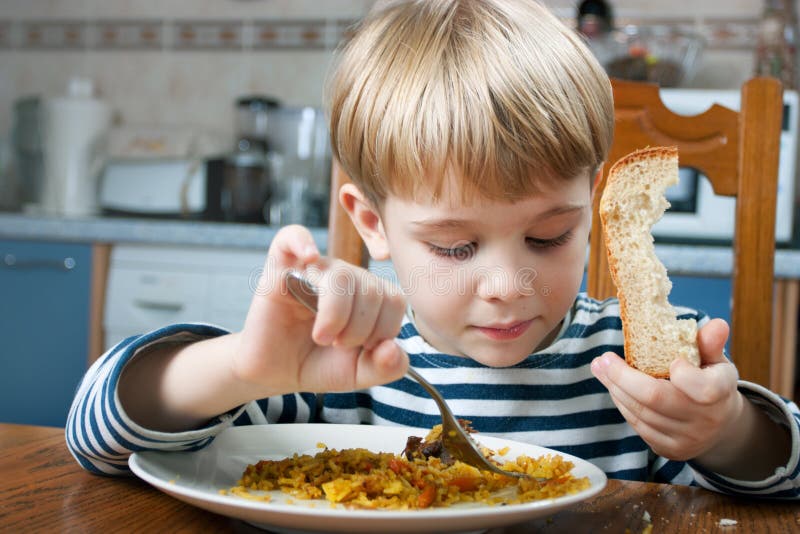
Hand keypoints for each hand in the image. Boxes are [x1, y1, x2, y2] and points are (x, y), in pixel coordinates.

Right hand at [232, 225, 408, 395]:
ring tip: (322, 336)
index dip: (384, 329)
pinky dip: (301, 241)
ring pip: (340, 275)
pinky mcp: (280, 269)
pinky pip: (292, 237)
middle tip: (338, 345)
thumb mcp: (358, 374)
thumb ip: (386, 367)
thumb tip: (392, 349)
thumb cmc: (318, 363)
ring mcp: (312, 270)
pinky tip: (309, 256)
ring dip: (336, 314)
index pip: (394, 298)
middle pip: (370, 288)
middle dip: (359, 329)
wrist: (276, 372)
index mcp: (367, 294)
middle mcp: (344, 277)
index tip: (364, 349)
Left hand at [590, 319, 742, 460]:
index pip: (701, 387)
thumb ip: (710, 343)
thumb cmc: (711, 381)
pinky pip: (638, 426)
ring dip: (616, 388)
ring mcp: (686, 439)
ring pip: (641, 413)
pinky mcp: (670, 450)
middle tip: (603, 359)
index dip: (682, 373)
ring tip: (601, 368)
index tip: (670, 359)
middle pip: (655, 398)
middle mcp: (705, 421)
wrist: (720, 425)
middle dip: (622, 377)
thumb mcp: (715, 360)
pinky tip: (614, 388)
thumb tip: (716, 324)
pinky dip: (623, 404)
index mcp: (720, 394)